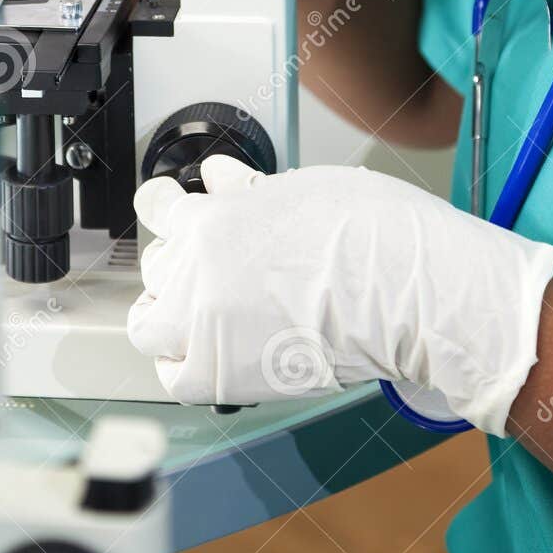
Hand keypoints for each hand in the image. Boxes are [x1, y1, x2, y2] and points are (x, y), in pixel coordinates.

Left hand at [128, 156, 552, 435]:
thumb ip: (246, 190)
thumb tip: (218, 177)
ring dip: (165, 314)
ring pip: (148, 322)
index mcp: (210, 219)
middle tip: (210, 267)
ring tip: (194, 315)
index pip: (154, 207)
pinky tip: (202, 354)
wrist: (405, 290)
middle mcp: (195, 272)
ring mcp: (202, 325)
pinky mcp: (219, 374)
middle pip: (157, 265)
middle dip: (179, 262)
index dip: (163, 207)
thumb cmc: (372, 233)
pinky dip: (180, 364)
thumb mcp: (300, 188)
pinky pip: (172, 374)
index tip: (169, 210)